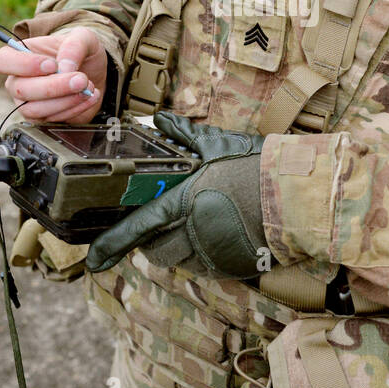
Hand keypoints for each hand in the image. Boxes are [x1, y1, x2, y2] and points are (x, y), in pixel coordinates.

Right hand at [0, 26, 106, 122]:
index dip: (24, 65)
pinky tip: (90, 96)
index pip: (2, 61)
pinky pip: (52, 120)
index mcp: (19, 55)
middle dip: (53, 87)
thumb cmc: (79, 51)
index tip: (52, 65)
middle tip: (80, 79)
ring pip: (34, 110)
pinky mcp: (44, 117)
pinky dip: (75, 109)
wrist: (93, 71)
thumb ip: (74, 45)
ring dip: (65, 101)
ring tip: (87, 87)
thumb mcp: (83, 37)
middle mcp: (18, 80)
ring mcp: (29, 102)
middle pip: (20, 90)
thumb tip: (65, 67)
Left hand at [86, 112, 272, 278]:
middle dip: (153, 242)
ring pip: (180, 260)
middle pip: (155, 250)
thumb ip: (184, 135)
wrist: (295, 195)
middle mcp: (192, 232)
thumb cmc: (256, 167)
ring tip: (198, 225)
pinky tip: (220, 234)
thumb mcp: (216, 145)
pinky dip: (205, 255)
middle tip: (166, 224)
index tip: (93, 260)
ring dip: (179, 248)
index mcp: (183, 202)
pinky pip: (206, 267)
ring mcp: (212, 252)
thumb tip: (160, 121)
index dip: (110, 246)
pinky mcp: (231, 266)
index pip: (136, 229)